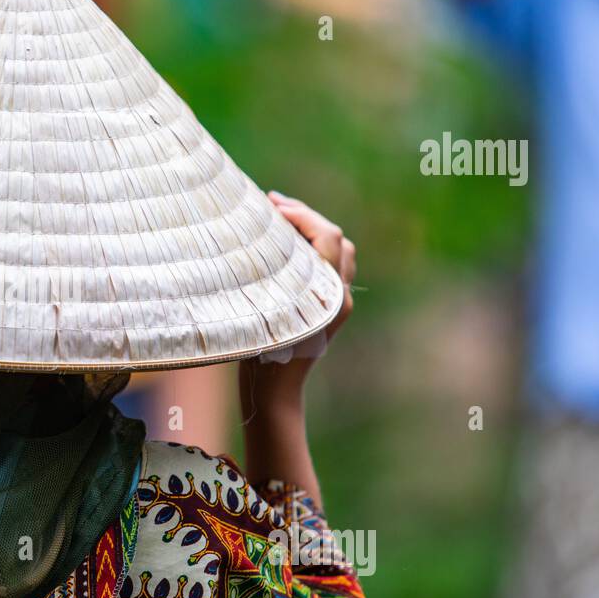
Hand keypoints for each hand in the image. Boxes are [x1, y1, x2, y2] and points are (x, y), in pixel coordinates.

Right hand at [242, 191, 356, 403]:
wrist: (275, 393)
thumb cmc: (262, 356)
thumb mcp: (261, 311)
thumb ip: (269, 273)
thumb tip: (259, 230)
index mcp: (329, 293)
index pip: (328, 236)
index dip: (302, 215)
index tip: (272, 206)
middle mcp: (339, 295)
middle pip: (335, 238)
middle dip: (305, 217)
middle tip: (273, 204)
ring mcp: (336, 302)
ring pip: (336, 252)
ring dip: (310, 231)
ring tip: (279, 220)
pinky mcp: (328, 309)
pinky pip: (326, 267)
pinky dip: (310, 250)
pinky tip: (283, 248)